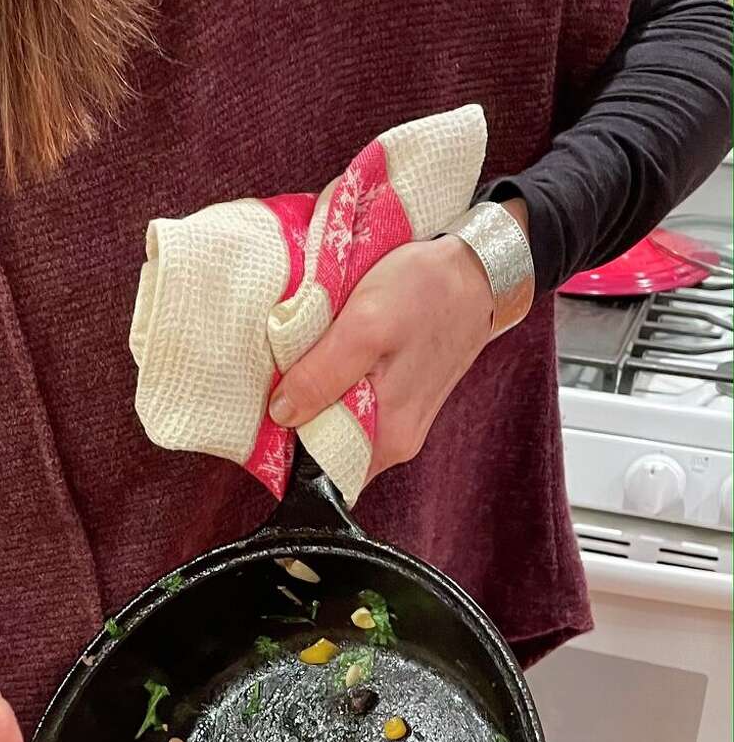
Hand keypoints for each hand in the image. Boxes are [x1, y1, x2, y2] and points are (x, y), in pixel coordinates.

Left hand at [269, 212, 520, 481]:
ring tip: (298, 366)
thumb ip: (323, 374)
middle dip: (296, 422)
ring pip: (338, 423)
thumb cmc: (427, 291)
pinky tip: (325, 357)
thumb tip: (281, 415)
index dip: (285, 451)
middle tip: (272, 384)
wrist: (478, 268)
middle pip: (328, 449)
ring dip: (315, 398)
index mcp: (389, 437)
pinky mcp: (400, 394)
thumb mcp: (365, 326)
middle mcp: (396, 438)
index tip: (262, 419)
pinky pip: (355, 402)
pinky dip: (334, 384)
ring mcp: (400, 416)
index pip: (323, 473)